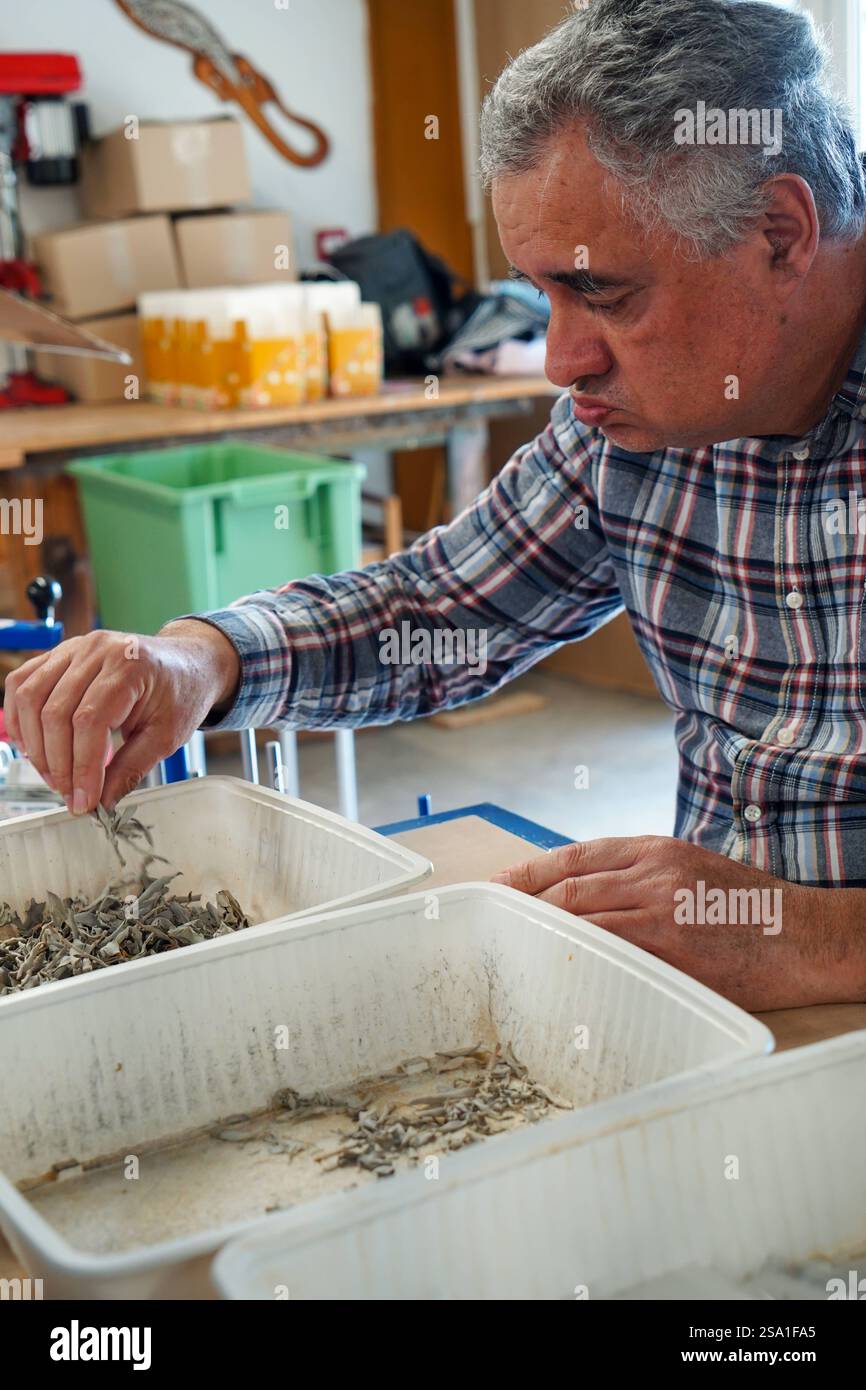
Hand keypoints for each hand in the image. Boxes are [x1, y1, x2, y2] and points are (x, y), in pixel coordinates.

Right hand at [3, 620, 239, 814]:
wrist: (186, 663)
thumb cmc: (181, 693)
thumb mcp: (167, 736)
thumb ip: (131, 769)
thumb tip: (100, 802)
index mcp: (130, 666)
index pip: (90, 721)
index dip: (81, 767)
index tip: (83, 800)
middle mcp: (96, 650)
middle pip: (56, 712)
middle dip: (58, 763)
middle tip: (70, 794)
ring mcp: (74, 648)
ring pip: (32, 698)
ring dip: (36, 745)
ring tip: (54, 776)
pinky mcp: (60, 654)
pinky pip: (24, 683)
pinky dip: (20, 718)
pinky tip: (33, 745)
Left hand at [492, 834, 853, 1010]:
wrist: (805, 937)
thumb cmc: (749, 908)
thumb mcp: (692, 870)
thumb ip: (642, 877)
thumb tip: (587, 896)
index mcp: (656, 850)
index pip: (576, 854)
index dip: (530, 869)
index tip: (500, 884)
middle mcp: (652, 874)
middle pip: (567, 886)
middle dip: (524, 903)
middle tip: (495, 920)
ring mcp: (659, 912)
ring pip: (580, 919)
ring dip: (542, 934)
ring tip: (515, 948)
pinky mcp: (670, 951)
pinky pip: (608, 955)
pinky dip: (577, 960)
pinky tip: (556, 971)